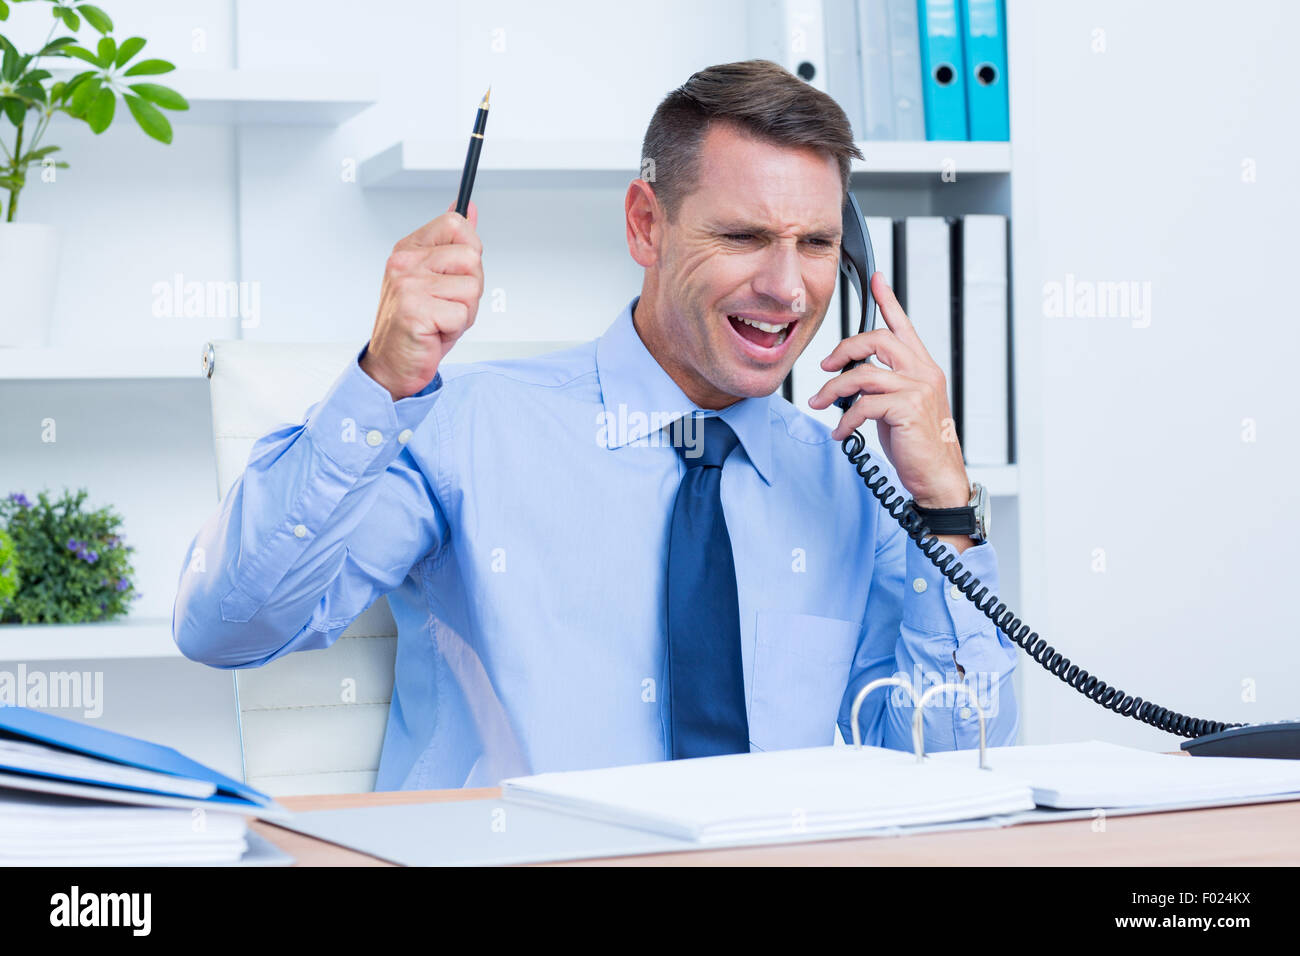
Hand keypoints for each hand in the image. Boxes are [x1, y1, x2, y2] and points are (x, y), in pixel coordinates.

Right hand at [361, 199, 483, 399]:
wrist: (392, 365)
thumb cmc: (417, 325)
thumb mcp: (437, 279)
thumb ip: (452, 244)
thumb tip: (470, 209)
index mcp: (410, 249)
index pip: (455, 223)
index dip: (470, 249)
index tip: (458, 271)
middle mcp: (406, 263)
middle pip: (471, 257)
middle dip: (471, 288)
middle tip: (447, 305)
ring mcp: (409, 285)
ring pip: (472, 287)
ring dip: (465, 312)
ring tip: (441, 320)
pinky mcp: (416, 310)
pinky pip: (462, 314)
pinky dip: (456, 329)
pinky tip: (435, 332)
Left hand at [808, 272, 969, 507]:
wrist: (937, 477)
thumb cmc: (918, 445)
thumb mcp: (899, 408)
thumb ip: (881, 387)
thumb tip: (849, 380)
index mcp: (922, 368)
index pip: (903, 326)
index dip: (889, 300)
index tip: (877, 278)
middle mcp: (923, 373)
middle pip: (877, 339)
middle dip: (844, 350)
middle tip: (825, 368)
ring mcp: (917, 390)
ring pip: (862, 374)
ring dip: (833, 391)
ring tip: (821, 405)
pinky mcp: (907, 410)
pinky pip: (863, 406)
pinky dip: (845, 420)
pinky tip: (840, 432)